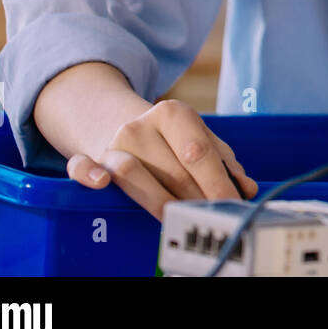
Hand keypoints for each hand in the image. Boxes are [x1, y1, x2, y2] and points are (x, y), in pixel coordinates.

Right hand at [64, 98, 257, 221]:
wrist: (124, 126)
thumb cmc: (173, 141)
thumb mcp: (199, 138)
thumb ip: (224, 162)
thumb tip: (246, 188)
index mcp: (173, 113)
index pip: (198, 151)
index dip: (217, 181)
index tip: (231, 203)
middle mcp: (141, 125)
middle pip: (171, 168)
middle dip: (196, 196)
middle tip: (211, 215)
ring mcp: (114, 143)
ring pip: (133, 172)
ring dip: (159, 199)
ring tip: (179, 215)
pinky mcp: (92, 159)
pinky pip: (82, 166)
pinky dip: (88, 174)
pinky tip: (101, 183)